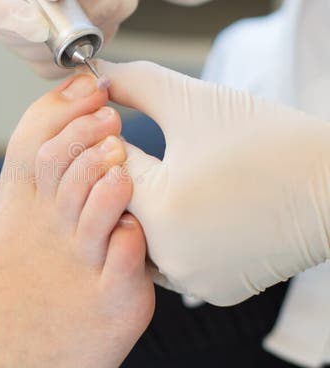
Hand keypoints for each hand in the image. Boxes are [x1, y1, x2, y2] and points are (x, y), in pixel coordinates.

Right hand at [0, 0, 194, 77]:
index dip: (2, 16)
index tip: (39, 26)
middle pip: (10, 34)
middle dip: (62, 25)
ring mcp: (25, 21)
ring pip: (41, 54)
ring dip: (86, 33)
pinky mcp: (53, 41)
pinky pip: (65, 62)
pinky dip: (96, 43)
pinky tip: (117, 8)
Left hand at [101, 60, 329, 304]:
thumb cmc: (272, 142)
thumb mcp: (194, 102)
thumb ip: (133, 84)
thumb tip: (94, 76)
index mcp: (158, 205)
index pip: (104, 166)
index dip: (111, 138)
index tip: (126, 124)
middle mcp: (168, 253)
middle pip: (118, 207)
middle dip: (128, 176)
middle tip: (158, 154)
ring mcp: (191, 278)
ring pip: (142, 238)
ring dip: (150, 210)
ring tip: (185, 182)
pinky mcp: (213, 292)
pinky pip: (174, 261)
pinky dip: (179, 237)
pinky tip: (201, 212)